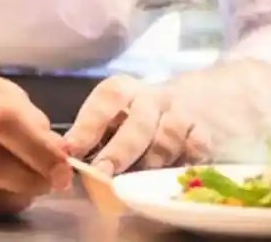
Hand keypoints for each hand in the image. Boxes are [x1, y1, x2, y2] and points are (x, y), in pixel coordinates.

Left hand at [63, 74, 210, 175]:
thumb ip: (94, 134)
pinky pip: (196, 147)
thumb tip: (66, 157)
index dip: (87, 126)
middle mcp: (153, 98)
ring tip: (137, 181)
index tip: (71, 150)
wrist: (196, 98)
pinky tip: (171, 174)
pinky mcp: (204, 130)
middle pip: (138, 123)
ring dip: (151, 161)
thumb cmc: (140, 115)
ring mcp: (182, 113)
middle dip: (119, 151)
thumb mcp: (115, 114)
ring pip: (168, 137)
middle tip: (103, 172)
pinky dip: (184, 162)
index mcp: (124, 90)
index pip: (105, 102)